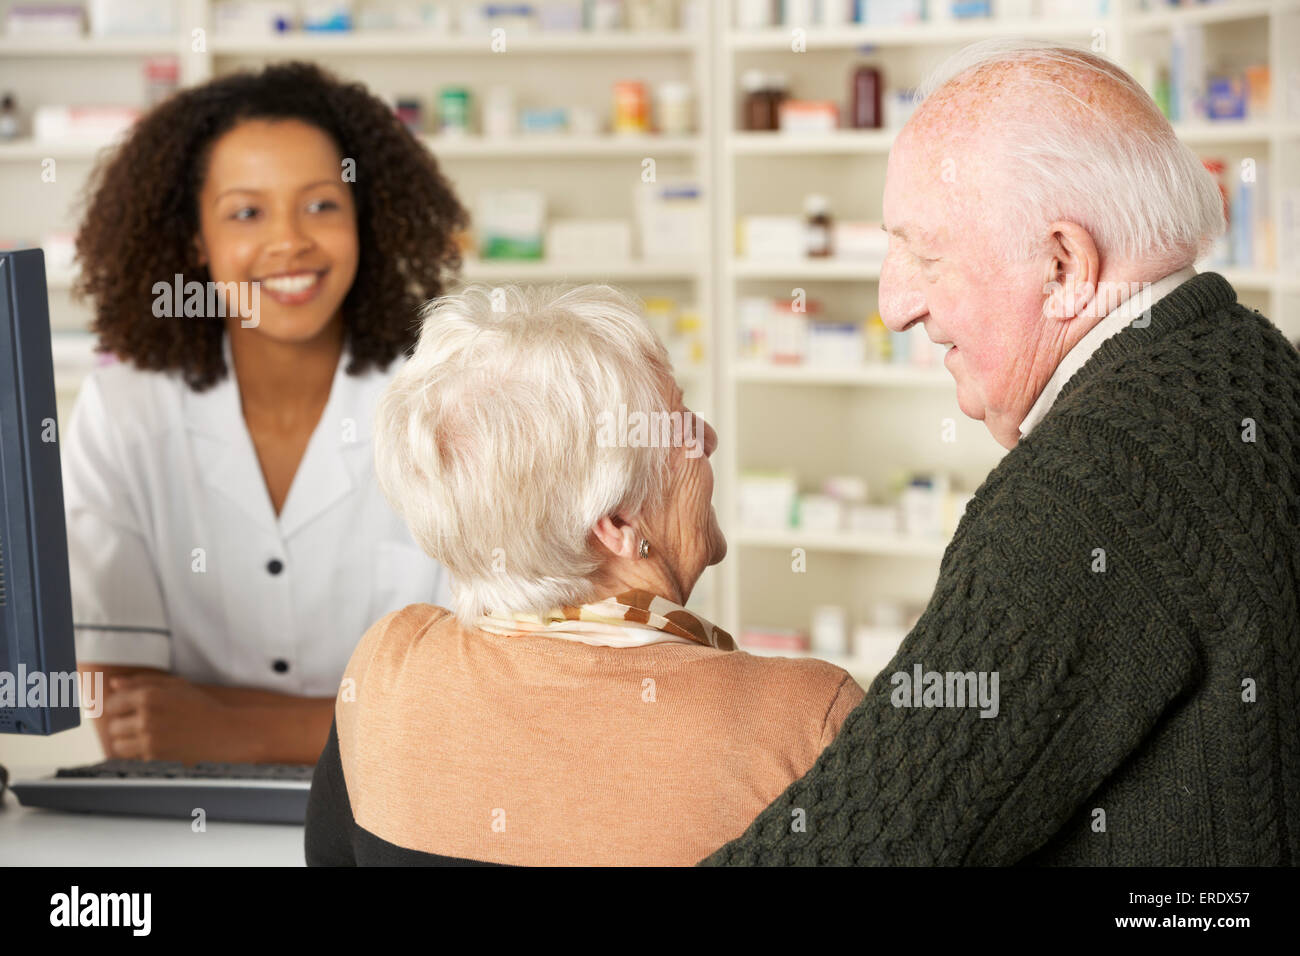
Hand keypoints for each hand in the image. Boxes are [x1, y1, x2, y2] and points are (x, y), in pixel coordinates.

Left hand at [102, 673, 255, 763]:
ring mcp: (150, 741)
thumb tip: (113, 684)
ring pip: (119, 746)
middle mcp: (146, 718)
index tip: (132, 710)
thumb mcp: (177, 686)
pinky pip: (134, 759)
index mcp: (149, 696)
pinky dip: (141, 756)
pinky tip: (158, 748)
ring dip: (129, 743)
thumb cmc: (202, 707)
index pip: (111, 705)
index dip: (121, 708)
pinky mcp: (155, 760)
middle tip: (143, 725)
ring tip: (147, 738)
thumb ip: (142, 681)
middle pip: (113, 727)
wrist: (226, 734)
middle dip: (124, 726)